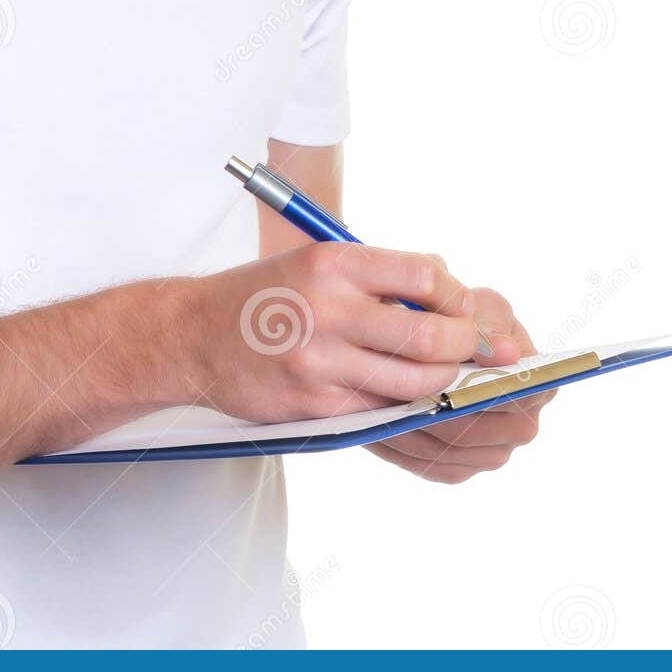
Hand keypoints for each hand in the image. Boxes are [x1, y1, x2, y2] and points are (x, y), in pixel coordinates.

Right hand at [183, 244, 525, 425]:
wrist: (190, 336)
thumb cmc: (263, 295)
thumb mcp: (312, 262)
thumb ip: (375, 275)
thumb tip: (448, 290)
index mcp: (331, 263)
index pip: (422, 275)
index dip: (456, 296)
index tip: (464, 307)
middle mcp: (326, 309)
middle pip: (428, 336)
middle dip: (466, 347)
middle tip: (481, 351)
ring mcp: (320, 362)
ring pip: (413, 382)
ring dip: (443, 382)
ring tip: (449, 375)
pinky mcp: (314, 405)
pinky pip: (380, 409)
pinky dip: (402, 404)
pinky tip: (407, 395)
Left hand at [372, 287, 555, 483]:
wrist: (433, 341)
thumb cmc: (464, 319)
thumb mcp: (481, 307)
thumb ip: (490, 323)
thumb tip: (508, 351)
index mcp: (538, 386)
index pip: (522, 394)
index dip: (487, 385)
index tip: (452, 371)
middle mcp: (519, 426)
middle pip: (481, 428)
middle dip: (443, 410)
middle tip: (404, 392)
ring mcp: (489, 453)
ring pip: (450, 449)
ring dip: (414, 428)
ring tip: (380, 404)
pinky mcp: (456, 469)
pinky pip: (427, 464)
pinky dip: (400, 445)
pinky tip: (376, 421)